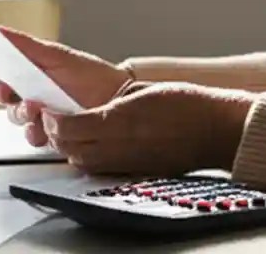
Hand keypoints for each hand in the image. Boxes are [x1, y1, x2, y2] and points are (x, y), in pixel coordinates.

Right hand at [0, 27, 131, 144]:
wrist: (117, 98)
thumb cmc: (90, 75)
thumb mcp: (56, 56)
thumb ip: (24, 46)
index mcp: (30, 72)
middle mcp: (31, 94)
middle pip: (2, 95)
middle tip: (3, 89)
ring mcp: (40, 116)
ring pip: (15, 117)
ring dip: (20, 112)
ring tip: (33, 106)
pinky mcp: (51, 135)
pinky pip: (33, 136)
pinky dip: (36, 131)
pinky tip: (45, 124)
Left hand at [43, 82, 255, 175]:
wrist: (216, 129)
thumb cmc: (188, 105)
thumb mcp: (144, 92)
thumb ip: (114, 104)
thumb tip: (92, 109)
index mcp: (119, 121)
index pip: (68, 127)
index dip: (52, 120)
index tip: (49, 110)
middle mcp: (120, 146)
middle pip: (71, 148)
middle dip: (57, 135)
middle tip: (54, 121)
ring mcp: (128, 162)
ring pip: (84, 163)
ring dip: (72, 149)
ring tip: (73, 134)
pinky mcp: (137, 171)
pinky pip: (103, 169)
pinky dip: (92, 159)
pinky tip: (97, 147)